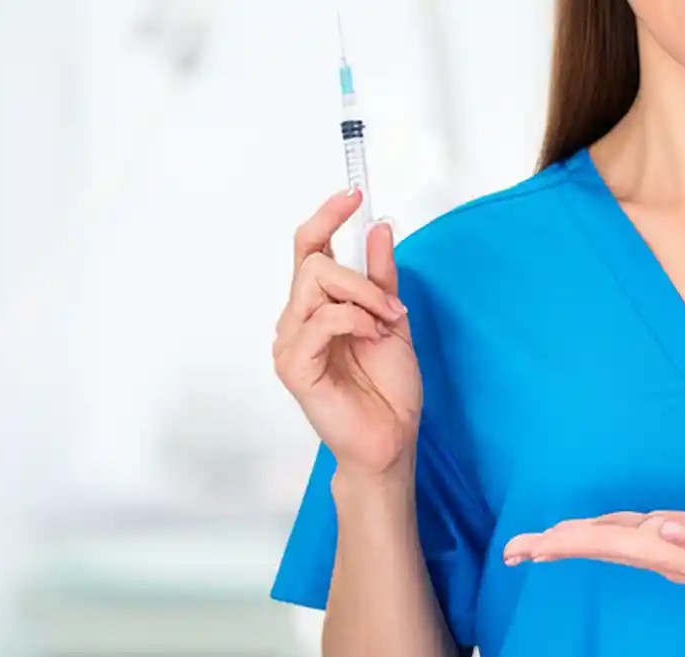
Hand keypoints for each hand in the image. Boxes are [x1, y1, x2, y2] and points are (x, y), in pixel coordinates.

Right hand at [273, 189, 422, 479]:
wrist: (392, 437)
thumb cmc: (389, 386)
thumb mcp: (393, 317)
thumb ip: (382, 276)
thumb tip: (380, 227)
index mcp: (319, 305)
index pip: (310, 247)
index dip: (327, 215)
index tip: (353, 191)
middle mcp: (297, 318)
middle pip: (312, 260)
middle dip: (361, 277)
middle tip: (392, 306)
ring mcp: (291, 341)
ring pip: (316, 284)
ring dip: (363, 299)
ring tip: (385, 326)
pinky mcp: (293, 365)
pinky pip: (319, 320)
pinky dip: (354, 321)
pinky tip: (371, 338)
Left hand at [503, 506, 684, 609]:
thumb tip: (662, 524)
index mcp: (679, 551)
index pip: (614, 543)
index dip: (572, 542)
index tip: (534, 545)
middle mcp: (669, 556)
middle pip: (603, 549)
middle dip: (557, 548)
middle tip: (512, 550)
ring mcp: (674, 554)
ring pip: (613, 545)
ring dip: (574, 544)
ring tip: (537, 544)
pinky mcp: (681, 547)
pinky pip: (631, 540)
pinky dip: (602, 535)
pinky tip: (590, 532)